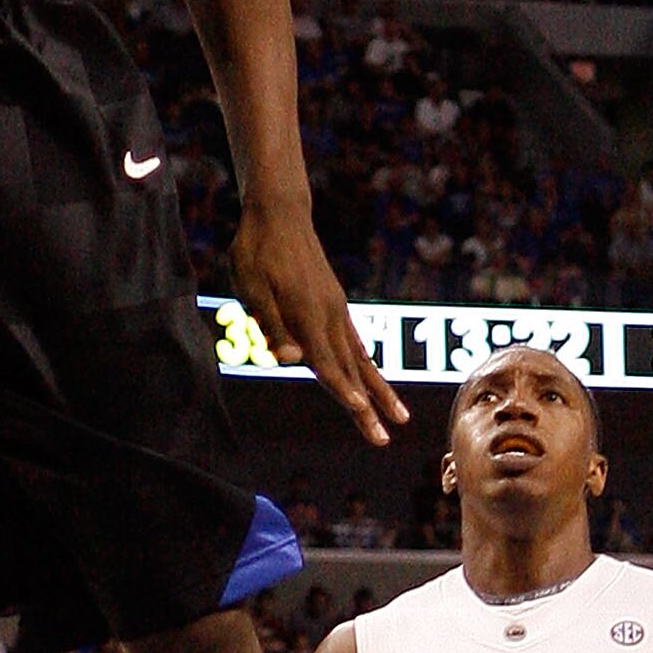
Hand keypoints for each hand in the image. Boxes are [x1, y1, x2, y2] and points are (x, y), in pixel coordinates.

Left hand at [231, 197, 407, 447]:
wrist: (279, 211)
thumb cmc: (256, 251)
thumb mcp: (252, 287)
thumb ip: (272, 325)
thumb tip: (292, 359)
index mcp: (306, 315)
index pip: (327, 364)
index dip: (345, 394)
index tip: (365, 418)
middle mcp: (329, 316)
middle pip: (351, 370)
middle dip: (368, 408)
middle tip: (384, 440)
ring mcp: (336, 309)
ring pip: (361, 358)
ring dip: (379, 391)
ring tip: (400, 418)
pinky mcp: (334, 302)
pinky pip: (355, 340)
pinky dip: (368, 364)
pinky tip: (374, 377)